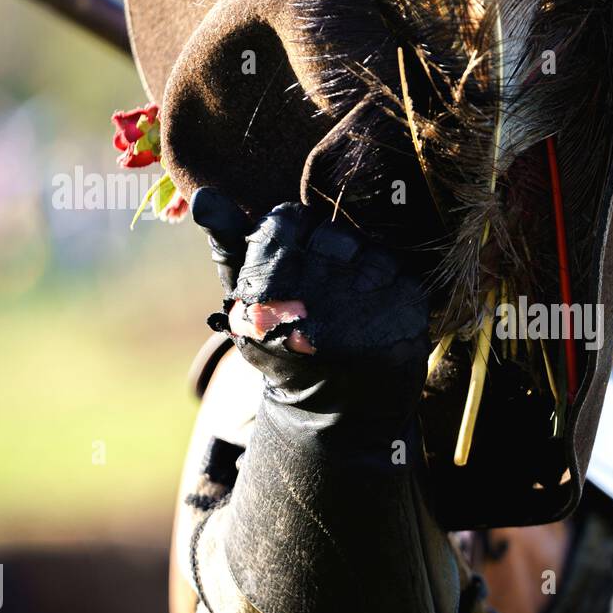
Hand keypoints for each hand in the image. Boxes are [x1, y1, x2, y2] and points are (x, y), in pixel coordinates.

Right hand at [191, 187, 429, 447]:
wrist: (332, 416)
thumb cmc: (284, 348)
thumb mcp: (246, 303)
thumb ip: (230, 245)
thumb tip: (206, 197)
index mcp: (267, 288)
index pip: (290, 219)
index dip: (297, 237)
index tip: (299, 265)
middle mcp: (314, 297)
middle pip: (334, 233)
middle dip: (334, 254)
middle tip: (331, 290)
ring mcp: (362, 310)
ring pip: (373, 251)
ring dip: (368, 270)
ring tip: (356, 306)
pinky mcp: (404, 320)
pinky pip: (405, 274)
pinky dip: (396, 289)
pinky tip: (380, 315)